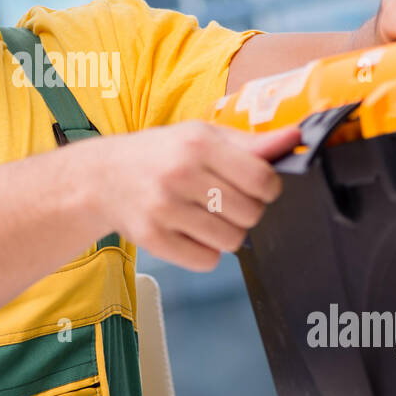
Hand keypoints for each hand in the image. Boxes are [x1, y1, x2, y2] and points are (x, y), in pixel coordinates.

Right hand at [87, 121, 300, 272]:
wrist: (101, 177)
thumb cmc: (158, 154)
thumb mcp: (201, 135)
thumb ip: (249, 142)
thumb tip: (294, 139)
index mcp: (198, 143)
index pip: (262, 178)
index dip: (269, 188)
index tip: (258, 186)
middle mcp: (181, 174)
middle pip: (251, 213)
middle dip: (248, 211)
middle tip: (226, 201)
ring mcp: (165, 209)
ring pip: (232, 241)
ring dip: (227, 233)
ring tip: (207, 216)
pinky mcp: (154, 239)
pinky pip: (207, 260)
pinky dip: (206, 251)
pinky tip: (190, 232)